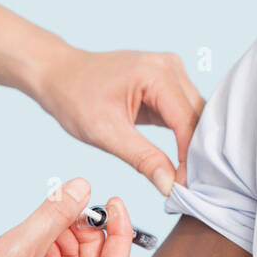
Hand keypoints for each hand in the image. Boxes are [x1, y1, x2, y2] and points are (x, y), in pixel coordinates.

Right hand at [0, 179, 132, 256]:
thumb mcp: (17, 247)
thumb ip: (55, 215)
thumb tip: (84, 188)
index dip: (120, 234)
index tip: (116, 204)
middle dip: (88, 235)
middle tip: (79, 206)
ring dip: (66, 243)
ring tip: (54, 219)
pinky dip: (47, 256)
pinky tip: (36, 238)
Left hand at [33, 47, 204, 195]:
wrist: (58, 74)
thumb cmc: (74, 97)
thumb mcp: (106, 133)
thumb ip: (143, 158)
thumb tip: (171, 185)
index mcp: (157, 73)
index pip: (188, 122)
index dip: (190, 158)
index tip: (186, 189)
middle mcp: (170, 66)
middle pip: (198, 117)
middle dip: (196, 153)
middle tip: (188, 188)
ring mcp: (170, 72)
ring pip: (195, 116)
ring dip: (192, 145)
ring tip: (185, 177)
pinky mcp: (166, 83)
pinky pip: (183, 112)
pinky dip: (183, 136)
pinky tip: (180, 160)